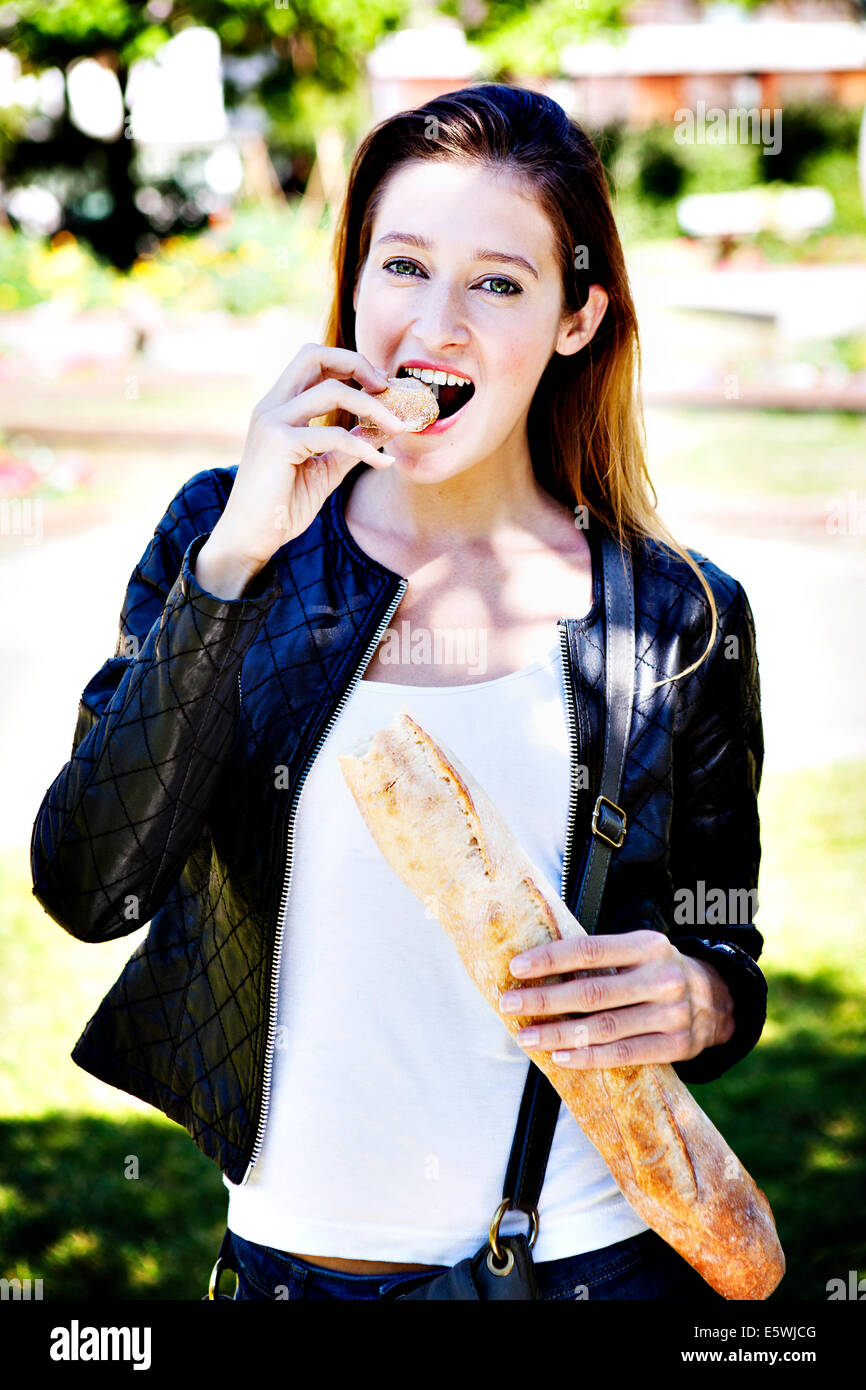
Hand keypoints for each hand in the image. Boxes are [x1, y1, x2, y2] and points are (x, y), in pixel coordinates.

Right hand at [200, 344, 408, 579]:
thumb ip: (350, 446)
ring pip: (333, 391)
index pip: (312, 360)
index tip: (380, 385)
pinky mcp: (280, 443)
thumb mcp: (324, 469)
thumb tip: (385, 430)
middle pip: (314, 354)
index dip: (349, 364)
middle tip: (387, 388)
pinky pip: (336, 435)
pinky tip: (381, 463)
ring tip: (398, 428)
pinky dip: (365, 447)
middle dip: (357, 363)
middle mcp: (271, 405)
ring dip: (373, 407)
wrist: (251, 538)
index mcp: (278, 406)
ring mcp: (272, 421)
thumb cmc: (283, 505)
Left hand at [498, 930, 734, 1067]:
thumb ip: (601, 959)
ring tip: (526, 1037)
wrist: (718, 1000)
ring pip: (604, 1028)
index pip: (590, 950)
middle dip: (545, 1000)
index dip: (551, 959)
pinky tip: (559, 1056)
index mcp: (648, 946)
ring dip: (558, 1033)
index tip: (517, 967)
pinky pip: (623, 1054)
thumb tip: (539, 968)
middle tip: (510, 1005)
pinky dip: (587, 1057)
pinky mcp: (677, 1046)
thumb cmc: (658, 972)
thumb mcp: (639, 952)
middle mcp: (662, 978)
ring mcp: (672, 1014)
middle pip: (592, 992)